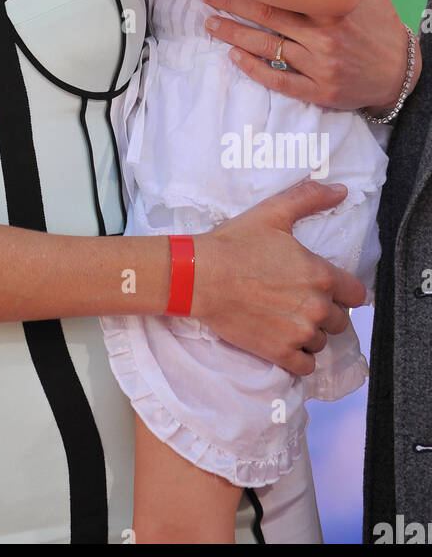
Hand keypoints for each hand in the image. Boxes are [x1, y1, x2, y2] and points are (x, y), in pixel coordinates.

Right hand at [192, 179, 365, 373]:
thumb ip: (309, 198)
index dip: (342, 291)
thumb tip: (341, 190)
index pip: (356, 295)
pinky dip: (297, 357)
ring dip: (308, 334)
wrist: (200, 276)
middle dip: (323, 312)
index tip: (323, 288)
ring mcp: (299, 333)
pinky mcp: (280, 353)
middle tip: (296, 301)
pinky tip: (281, 340)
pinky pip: (306, 365)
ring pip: (321, 341)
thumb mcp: (273, 213)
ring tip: (284, 319)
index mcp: (321, 275)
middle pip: (339, 320)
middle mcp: (317, 307)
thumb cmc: (235, 243)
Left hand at [200, 0, 419, 111]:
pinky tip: (233, 57)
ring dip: (233, 34)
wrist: (400, 71)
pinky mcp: (320, 91)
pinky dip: (254, 69)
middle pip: (268, 16)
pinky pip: (280, 80)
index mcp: (332, 6)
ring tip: (210, 24)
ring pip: (267, 47)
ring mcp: (321, 66)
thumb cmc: (380, 21)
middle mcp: (325, 35)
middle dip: (232, 3)